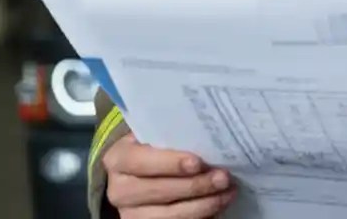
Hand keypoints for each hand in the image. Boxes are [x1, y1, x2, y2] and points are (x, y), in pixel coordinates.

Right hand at [103, 132, 237, 217]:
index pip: (140, 161)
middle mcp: (119, 190)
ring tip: (227, 192)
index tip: (197, 162)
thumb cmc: (156, 148)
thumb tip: (208, 135)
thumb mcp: (155, 137)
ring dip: (204, 204)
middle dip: (196, 185)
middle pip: (159, 191)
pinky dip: (202, 215)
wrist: (143, 173)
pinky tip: (218, 204)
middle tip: (224, 177)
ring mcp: (131, 214)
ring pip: (170, 215)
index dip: (170, 163)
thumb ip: (173, 136)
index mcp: (118, 159)